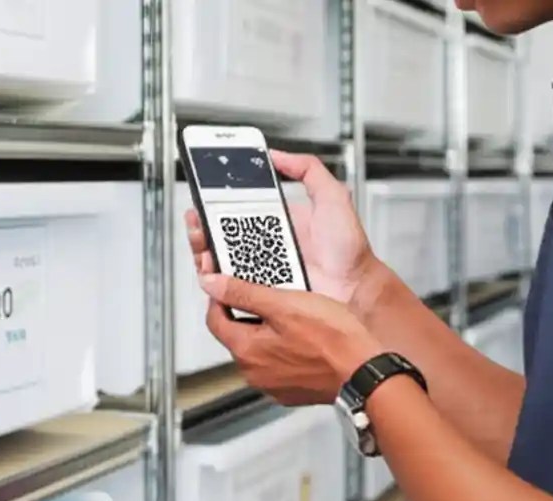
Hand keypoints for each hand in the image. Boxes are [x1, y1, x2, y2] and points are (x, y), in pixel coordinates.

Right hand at [185, 150, 381, 303]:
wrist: (355, 288)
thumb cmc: (349, 250)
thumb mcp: (332, 196)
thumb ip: (308, 169)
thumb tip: (277, 154)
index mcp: (276, 222)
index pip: (238, 209)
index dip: (217, 201)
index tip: (204, 192)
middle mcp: (265, 246)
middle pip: (221, 234)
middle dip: (202, 224)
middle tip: (196, 217)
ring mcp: (260, 271)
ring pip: (220, 260)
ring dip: (203, 248)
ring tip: (200, 239)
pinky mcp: (260, 294)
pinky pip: (229, 286)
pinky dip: (214, 278)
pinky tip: (210, 267)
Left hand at [200, 273, 383, 404]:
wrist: (364, 373)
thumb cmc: (332, 339)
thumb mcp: (284, 303)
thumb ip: (243, 292)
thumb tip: (210, 283)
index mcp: (246, 350)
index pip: (214, 320)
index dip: (220, 297)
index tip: (230, 284)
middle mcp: (253, 373)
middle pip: (236, 336)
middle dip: (248, 315)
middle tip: (272, 297)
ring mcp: (272, 386)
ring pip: (258, 351)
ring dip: (268, 333)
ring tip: (294, 317)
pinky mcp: (291, 392)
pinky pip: (277, 366)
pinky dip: (284, 351)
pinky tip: (305, 340)